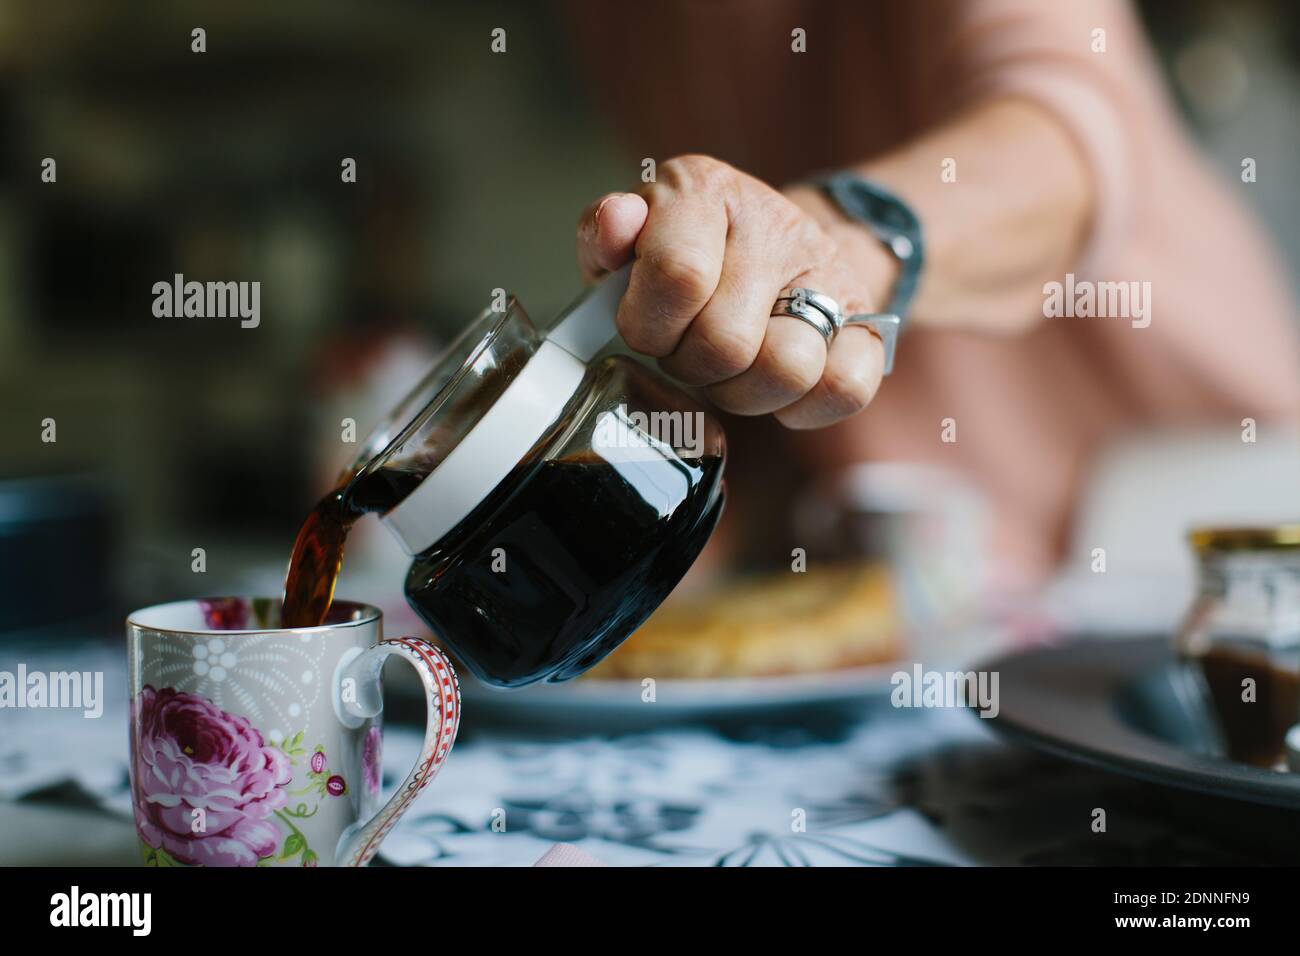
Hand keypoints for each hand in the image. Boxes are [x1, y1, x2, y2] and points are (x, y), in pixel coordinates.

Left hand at [576, 155, 888, 427]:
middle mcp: (773, 223)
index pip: (678, 276)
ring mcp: (827, 272)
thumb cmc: (688, 252)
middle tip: (685, 348)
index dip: (649, 326)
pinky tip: (773, 387)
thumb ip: (604, 233)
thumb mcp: (632, 238)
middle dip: (691, 365)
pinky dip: (800, 407)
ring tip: (727, 369)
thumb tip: (616, 224)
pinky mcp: (866, 320)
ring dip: (741, 392)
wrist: (778, 240)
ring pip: (786, 370)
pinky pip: (844, 388)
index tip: (645, 326)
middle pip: (725, 342)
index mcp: (704, 190)